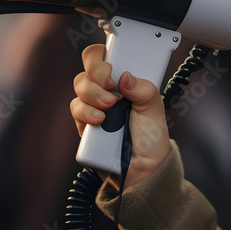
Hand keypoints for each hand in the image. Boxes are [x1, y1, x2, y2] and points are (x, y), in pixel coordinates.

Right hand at [71, 44, 171, 186]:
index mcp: (123, 83)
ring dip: (92, 96)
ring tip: (108, 111)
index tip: (113, 72)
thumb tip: (126, 77)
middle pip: (87, 69)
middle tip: (112, 93)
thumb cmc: (150, 139)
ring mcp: (93, 107)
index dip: (102, 59)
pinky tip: (99, 122)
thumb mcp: (155, 110)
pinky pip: (75, 110)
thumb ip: (145, 89)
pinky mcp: (83, 124)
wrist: (141, 171)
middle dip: (97, 78)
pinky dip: (85, 113)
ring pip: (79, 88)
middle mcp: (106, 92)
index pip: (105, 57)